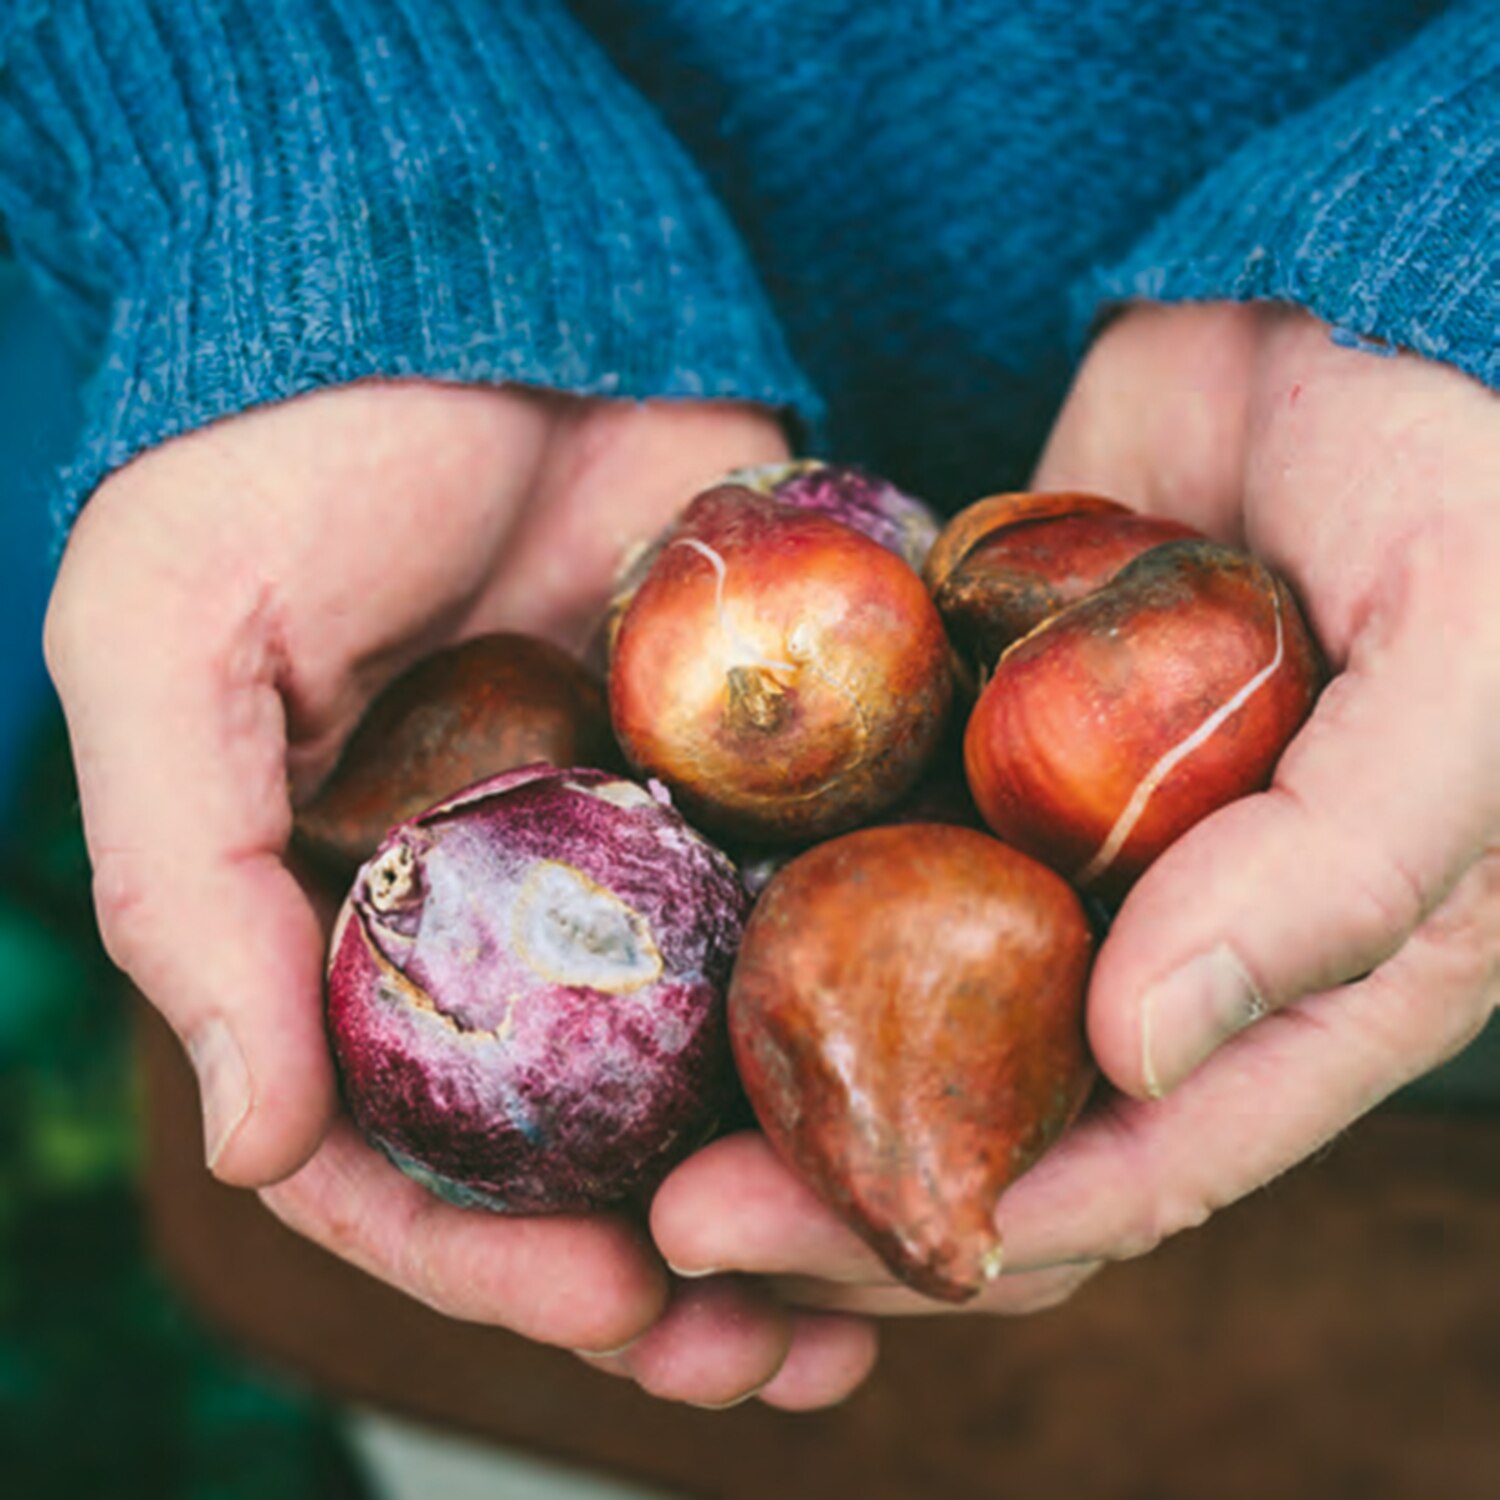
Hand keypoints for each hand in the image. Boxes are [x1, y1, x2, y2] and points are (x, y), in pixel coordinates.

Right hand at [45, 380, 875, 1408]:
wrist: (477, 292)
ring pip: (715, 1076)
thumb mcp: (167, 645)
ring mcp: (637, 860)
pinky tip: (946, 1106)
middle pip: (582, 1153)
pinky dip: (874, 1027)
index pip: (403, 1153)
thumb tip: (257, 1139)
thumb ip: (177, 885)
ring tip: (892, 1284)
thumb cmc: (290, 453)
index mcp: (346, 929)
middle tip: (781, 1356)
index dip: (493, 1263)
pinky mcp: (752, 780)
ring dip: (796, 1188)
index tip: (612, 1311)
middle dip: (674, 1275)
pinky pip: (814, 931)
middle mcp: (502, 922)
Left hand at [650, 302, 1496, 1326]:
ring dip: (801, 1082)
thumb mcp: (1466, 679)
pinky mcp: (981, 754)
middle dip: (854, 1190)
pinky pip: (878, 862)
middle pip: (1012, 1122)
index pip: (1152, 1160)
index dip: (992, 1229)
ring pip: (924, 1018)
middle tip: (680, 1223)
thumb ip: (1342, 870)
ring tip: (648, 1129)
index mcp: (1322, 980)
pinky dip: (789, 921)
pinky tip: (674, 954)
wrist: (1338, 307)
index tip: (810, 1251)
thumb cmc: (1464, 485)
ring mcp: (1071, 851)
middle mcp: (1183, 943)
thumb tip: (1144, 1053)